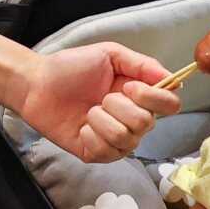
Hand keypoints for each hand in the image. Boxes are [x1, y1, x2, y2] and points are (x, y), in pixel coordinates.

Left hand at [16, 41, 171, 164]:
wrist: (36, 84)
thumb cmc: (71, 67)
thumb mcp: (109, 55)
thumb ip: (142, 64)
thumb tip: (172, 79)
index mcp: (140, 96)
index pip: (170, 105)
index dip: (154, 99)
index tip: (129, 87)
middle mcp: (133, 120)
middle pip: (147, 124)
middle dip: (119, 106)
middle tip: (100, 97)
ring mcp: (115, 139)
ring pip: (126, 139)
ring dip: (102, 120)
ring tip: (88, 110)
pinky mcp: (96, 153)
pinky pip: (106, 152)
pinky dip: (91, 135)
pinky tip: (81, 127)